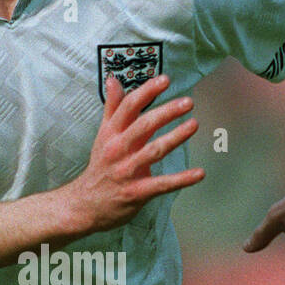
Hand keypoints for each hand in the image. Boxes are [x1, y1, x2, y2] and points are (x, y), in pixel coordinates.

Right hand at [65, 74, 204, 233]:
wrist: (84, 205)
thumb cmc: (100, 167)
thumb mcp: (103, 135)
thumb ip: (112, 108)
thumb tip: (114, 80)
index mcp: (111, 134)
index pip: (128, 106)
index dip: (147, 91)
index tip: (165, 80)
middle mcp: (118, 149)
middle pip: (143, 125)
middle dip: (166, 112)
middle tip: (187, 103)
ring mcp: (127, 171)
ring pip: (154, 151)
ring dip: (175, 137)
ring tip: (193, 125)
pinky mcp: (136, 192)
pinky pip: (162, 184)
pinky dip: (182, 179)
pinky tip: (199, 173)